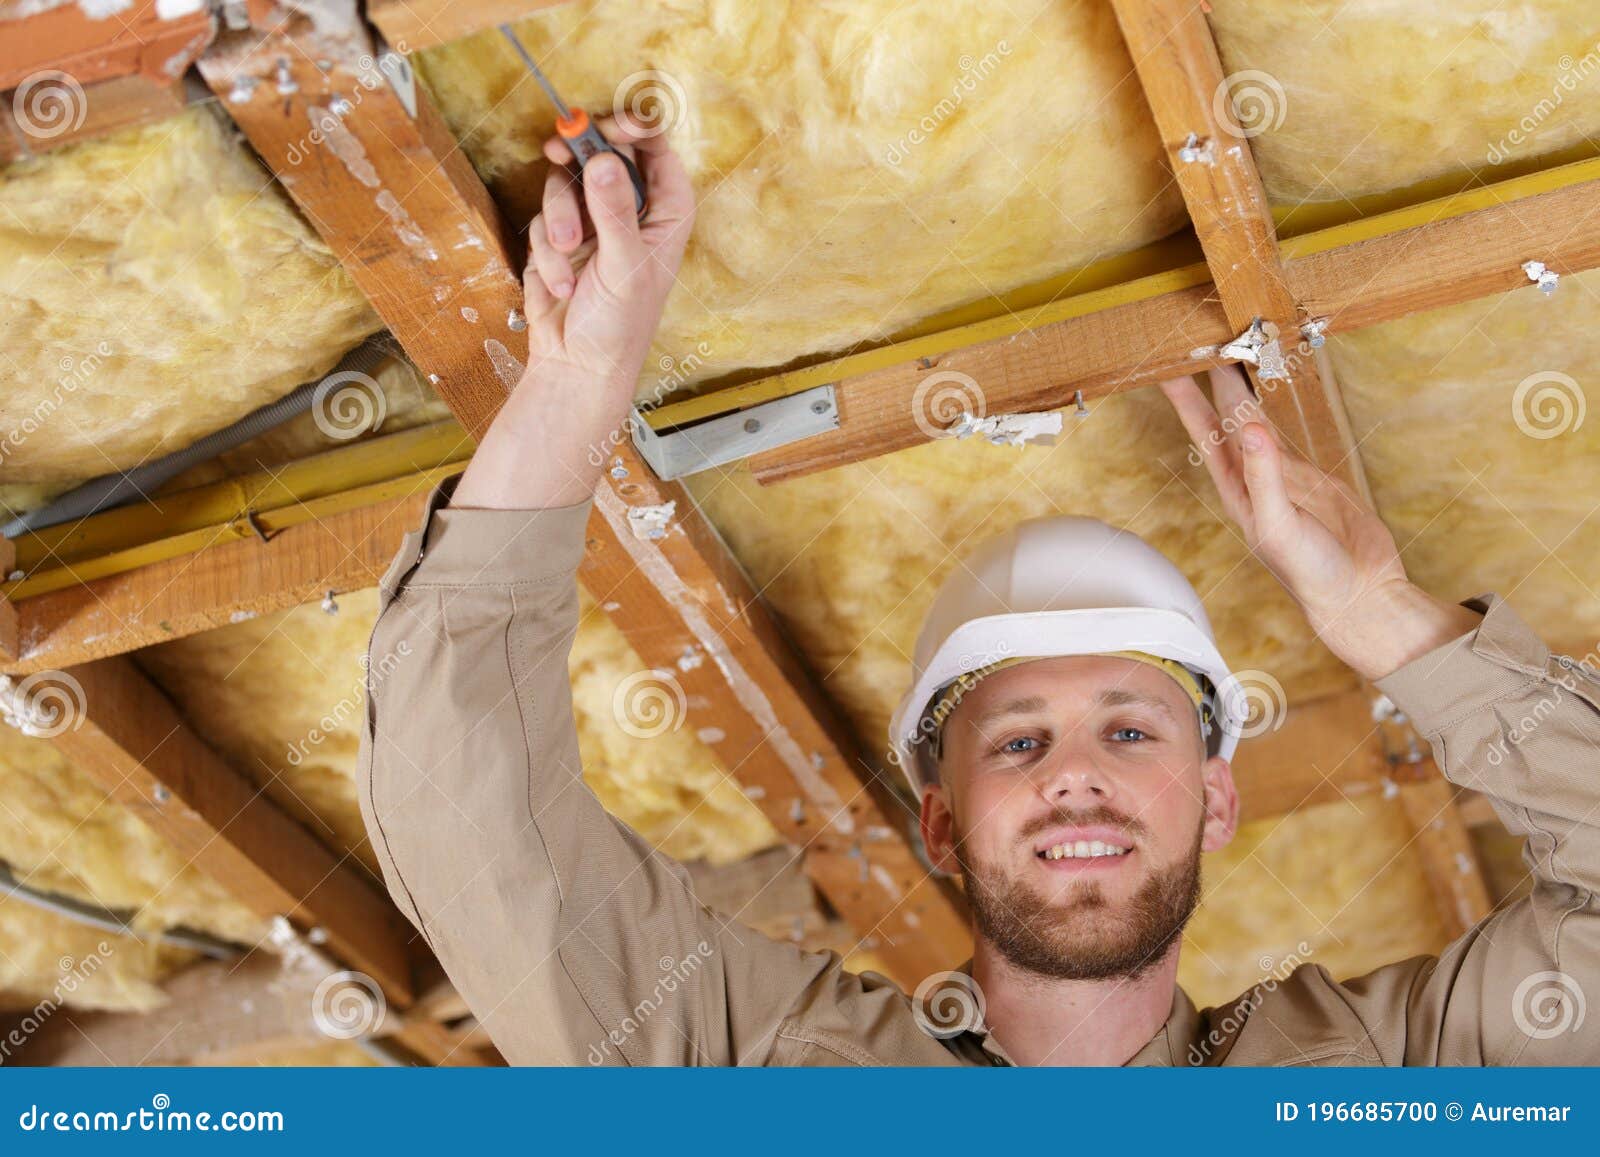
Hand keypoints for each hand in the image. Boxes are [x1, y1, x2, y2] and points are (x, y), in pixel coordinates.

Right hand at [522, 117, 694, 387]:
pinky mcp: (559, 235)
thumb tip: (602, 160)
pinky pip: (543, 215)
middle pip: (603, 151)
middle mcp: (632, 208)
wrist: (578, 367)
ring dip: (559, 219)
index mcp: (667, 210)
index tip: (604, 127)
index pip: (654, 147)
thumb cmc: (619, 327)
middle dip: (578, 158)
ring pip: (566, 182)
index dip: (630, 127)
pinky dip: (545, 248)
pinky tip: (561, 283)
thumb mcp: (623, 267)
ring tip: (566, 255)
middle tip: (556, 151)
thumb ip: (614, 212)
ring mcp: (594, 220)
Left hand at [1162, 365, 1479, 679]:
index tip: (1167, 367)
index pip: (1204, 434)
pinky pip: (1285, 430)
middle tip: (1199, 341)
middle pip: (1225, 419)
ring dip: (1240, 388)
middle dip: (1211, 382)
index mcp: (1236, 490)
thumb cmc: (1311, 573)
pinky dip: (1274, 406)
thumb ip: (1267, 479)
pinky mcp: (1310, 474)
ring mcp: (1281, 473)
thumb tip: (1252, 431)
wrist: (1357, 593)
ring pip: (1254, 419)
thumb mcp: (1281, 527)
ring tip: (1227, 352)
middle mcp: (1252, 478)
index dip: (1185, 400)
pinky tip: (1264, 391)